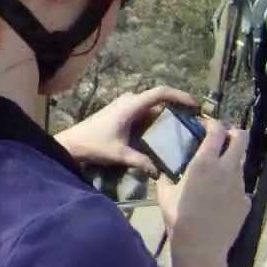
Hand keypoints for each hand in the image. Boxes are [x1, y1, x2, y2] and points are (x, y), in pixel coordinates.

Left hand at [55, 86, 200, 176]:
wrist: (71, 143)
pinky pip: (144, 112)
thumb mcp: (119, 154)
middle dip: (176, 107)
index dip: (179, 95)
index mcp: (130, 106)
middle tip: (193, 121)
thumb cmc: (93, 145)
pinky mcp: (121, 113)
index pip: (160, 92)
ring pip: (151, 106)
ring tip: (183, 128)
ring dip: (166, 114)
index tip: (195, 105)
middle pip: (158, 99)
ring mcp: (124, 105)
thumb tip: (159, 173)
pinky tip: (163, 133)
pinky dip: (155, 119)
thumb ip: (141, 162)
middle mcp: (129, 101)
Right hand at [157, 119, 249, 254]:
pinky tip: (220, 199)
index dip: (213, 123)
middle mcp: (227, 169)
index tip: (206, 125)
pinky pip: (240, 187)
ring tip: (216, 174)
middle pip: (242, 138)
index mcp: (204, 163)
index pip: (217, 130)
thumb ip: (166, 175)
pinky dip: (231, 187)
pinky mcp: (246, 202)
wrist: (200, 247)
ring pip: (240, 163)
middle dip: (234, 134)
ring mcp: (240, 186)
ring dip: (230, 162)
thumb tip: (164, 167)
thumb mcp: (164, 192)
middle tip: (222, 140)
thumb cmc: (178, 217)